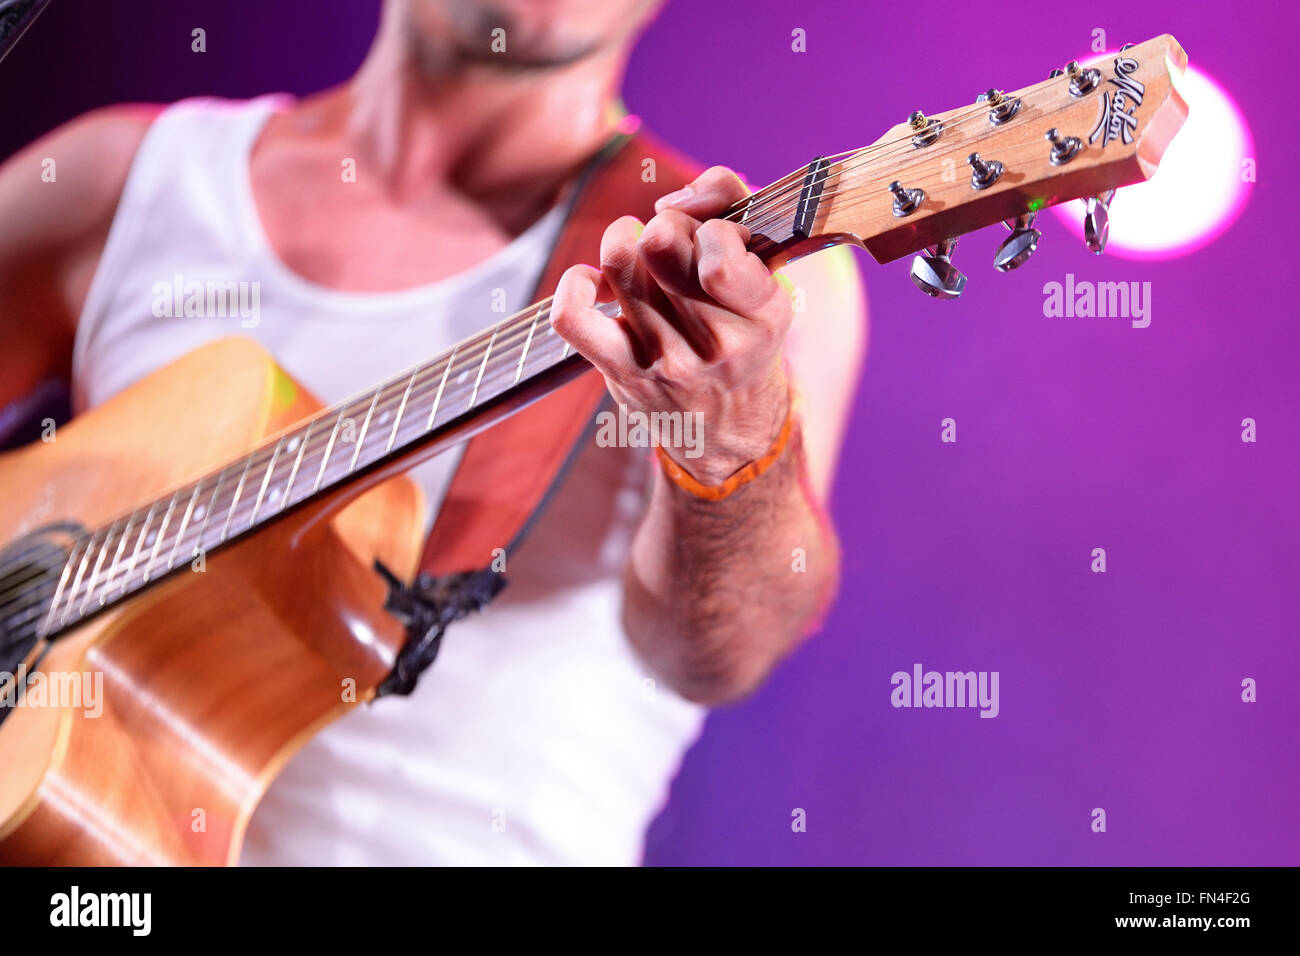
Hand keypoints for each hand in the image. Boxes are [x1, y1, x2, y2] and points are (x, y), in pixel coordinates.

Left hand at [551, 166, 792, 485]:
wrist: (728, 428)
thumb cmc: (744, 332)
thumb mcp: (767, 275)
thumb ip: (734, 205)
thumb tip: (672, 198)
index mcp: (763, 315)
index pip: (718, 250)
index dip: (711, 225)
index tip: (716, 240)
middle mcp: (715, 343)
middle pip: (661, 241)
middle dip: (666, 225)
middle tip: (674, 243)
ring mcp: (665, 360)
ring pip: (620, 262)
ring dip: (625, 241)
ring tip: (639, 253)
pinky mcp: (622, 372)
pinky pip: (572, 316)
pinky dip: (575, 283)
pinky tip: (594, 281)